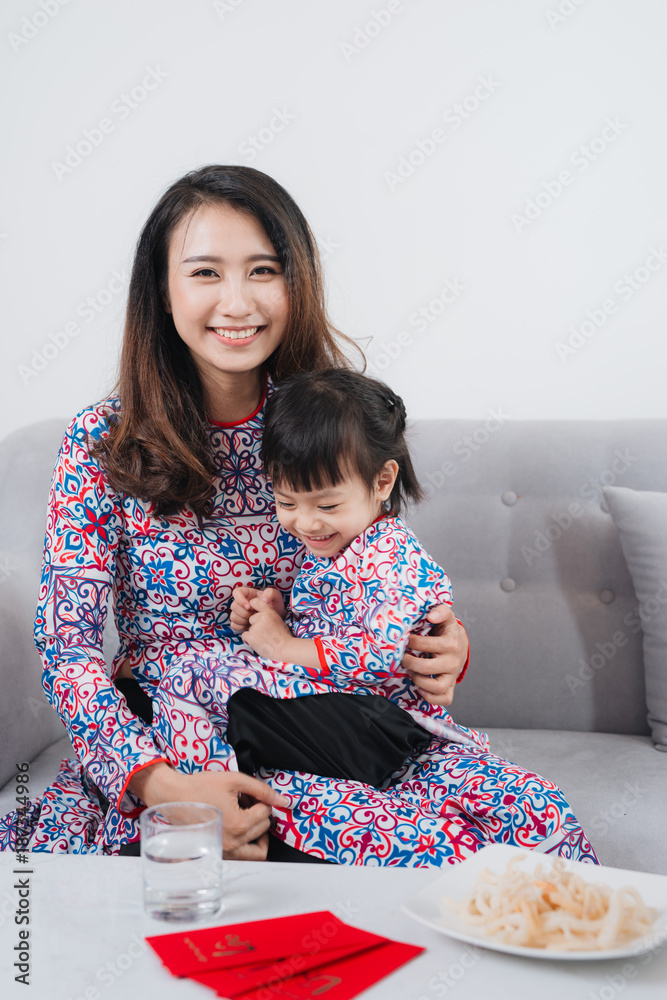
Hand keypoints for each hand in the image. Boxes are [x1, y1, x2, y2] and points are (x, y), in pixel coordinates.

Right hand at [130, 763, 288, 860]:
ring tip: (247, 817)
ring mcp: (226, 852)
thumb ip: (262, 789)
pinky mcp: (220, 854)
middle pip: (263, 828)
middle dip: (258, 813)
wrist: (174, 797)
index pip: (266, 813)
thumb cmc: (201, 787)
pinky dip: (248, 844)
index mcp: (239, 825)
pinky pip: (244, 857)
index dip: (260, 798)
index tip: (246, 793)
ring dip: (258, 832)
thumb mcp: (235, 780)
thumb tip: (284, 800)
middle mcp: (234, 843)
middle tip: (244, 801)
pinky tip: (239, 827)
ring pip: (258, 850)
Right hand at [230, 586, 285, 632]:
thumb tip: (263, 599)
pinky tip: (249, 626)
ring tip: (253, 621)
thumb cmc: (275, 606)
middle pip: (234, 606)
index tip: (249, 607)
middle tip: (254, 615)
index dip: (240, 599)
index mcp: (248, 594)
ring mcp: (240, 613)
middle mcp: (242, 602)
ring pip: (233, 616)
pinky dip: (240, 627)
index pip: (237, 592)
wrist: (276, 619)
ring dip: (242, 620)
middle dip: (243, 612)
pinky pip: (234, 625)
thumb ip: (271, 593)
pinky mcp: (240, 622)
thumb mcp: (276, 597)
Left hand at [242, 598, 291, 659]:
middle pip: (251, 618)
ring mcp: (255, 627)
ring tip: (263, 639)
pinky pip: (244, 636)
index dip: (253, 607)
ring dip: (253, 634)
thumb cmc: (282, 636)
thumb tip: (256, 614)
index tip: (254, 613)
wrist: (284, 649)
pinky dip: (249, 640)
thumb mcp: (277, 619)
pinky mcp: (251, 636)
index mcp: (269, 612)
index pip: (255, 602)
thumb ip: (267, 615)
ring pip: (248, 628)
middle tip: (264, 632)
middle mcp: (261, 617)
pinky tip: (259, 643)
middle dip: (255, 625)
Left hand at [402, 605, 467, 706]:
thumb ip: (440, 610)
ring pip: (437, 687)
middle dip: (408, 662)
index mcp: (451, 643)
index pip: (424, 644)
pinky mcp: (451, 686)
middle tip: (401, 657)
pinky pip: (444, 699)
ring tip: (410, 672)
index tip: (403, 639)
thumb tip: (431, 615)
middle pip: (426, 667)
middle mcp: (453, 662)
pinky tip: (420, 688)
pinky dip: (430, 697)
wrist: (460, 643)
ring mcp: (452, 676)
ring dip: (418, 681)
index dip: (409, 642)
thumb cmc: (447, 630)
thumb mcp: (446, 617)